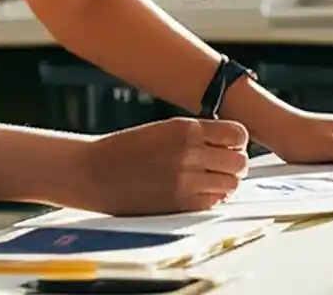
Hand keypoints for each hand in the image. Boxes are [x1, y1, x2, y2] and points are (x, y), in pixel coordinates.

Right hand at [69, 117, 248, 213]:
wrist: (93, 172)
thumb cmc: (126, 150)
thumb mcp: (165, 129)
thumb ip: (197, 135)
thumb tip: (230, 144)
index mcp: (187, 128)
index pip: (238, 134)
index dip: (238, 142)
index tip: (230, 147)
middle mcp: (190, 152)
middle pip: (239, 161)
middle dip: (235, 164)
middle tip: (223, 167)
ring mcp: (186, 179)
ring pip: (231, 183)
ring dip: (226, 183)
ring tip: (211, 181)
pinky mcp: (179, 203)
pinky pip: (214, 202)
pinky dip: (213, 198)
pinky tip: (200, 193)